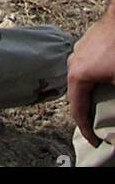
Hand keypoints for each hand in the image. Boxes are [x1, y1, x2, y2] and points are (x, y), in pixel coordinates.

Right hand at [68, 10, 114, 146]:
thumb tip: (113, 118)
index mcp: (77, 76)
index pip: (77, 110)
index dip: (86, 129)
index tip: (94, 140)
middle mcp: (72, 64)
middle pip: (76, 94)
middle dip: (87, 110)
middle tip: (98, 123)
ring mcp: (78, 51)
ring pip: (81, 79)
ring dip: (91, 92)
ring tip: (103, 101)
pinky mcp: (87, 43)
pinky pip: (87, 66)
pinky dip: (94, 78)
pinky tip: (108, 78)